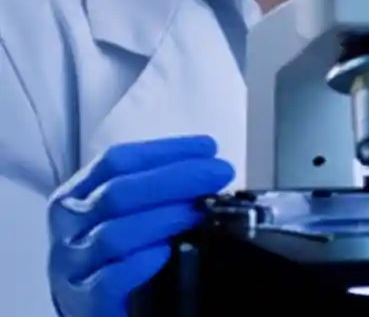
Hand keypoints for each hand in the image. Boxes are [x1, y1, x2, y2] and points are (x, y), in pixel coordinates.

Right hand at [47, 135, 234, 316]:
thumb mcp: (123, 214)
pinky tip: (167, 253)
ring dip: (164, 218)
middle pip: (118, 192)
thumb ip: (153, 192)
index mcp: (76, 196)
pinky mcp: (86, 304)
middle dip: (176, 178)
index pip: (117, 161)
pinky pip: (110, 280)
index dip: (166, 150)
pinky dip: (141, 264)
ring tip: (199, 211)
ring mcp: (73, 267)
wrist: (93, 307)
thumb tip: (209, 172)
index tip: (208, 147)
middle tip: (219, 173)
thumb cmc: (113, 254)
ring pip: (114, 235)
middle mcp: (69, 228)